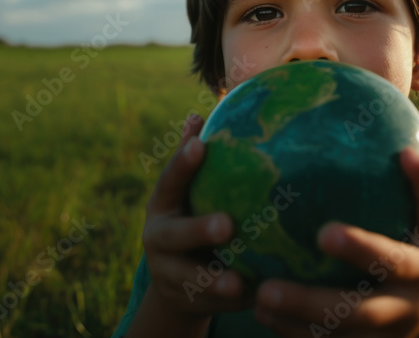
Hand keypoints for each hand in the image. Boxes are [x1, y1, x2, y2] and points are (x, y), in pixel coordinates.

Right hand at [140, 113, 255, 319]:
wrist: (174, 280)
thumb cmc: (190, 216)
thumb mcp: (187, 192)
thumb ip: (191, 161)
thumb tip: (199, 112)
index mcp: (162, 205)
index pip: (169, 181)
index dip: (182, 164)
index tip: (201, 145)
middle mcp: (158, 239)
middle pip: (174, 237)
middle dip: (198, 230)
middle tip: (227, 225)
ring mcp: (168, 274)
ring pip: (189, 280)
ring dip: (214, 281)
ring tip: (240, 282)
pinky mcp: (185, 302)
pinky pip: (210, 305)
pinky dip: (232, 303)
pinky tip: (259, 298)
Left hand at [251, 148, 418, 336]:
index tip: (405, 155)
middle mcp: (417, 288)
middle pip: (390, 269)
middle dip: (360, 252)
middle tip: (323, 233)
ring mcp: (395, 322)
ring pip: (352, 320)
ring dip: (306, 308)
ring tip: (265, 291)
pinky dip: (296, 331)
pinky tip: (261, 311)